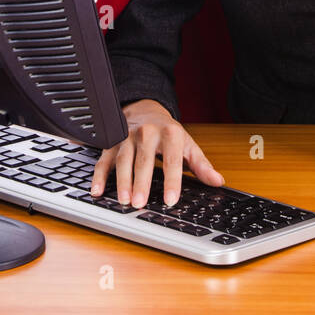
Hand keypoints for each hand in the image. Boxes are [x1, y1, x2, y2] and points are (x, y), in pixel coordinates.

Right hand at [89, 98, 224, 209]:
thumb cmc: (169, 133)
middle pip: (144, 161)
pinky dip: (99, 176)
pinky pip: (104, 160)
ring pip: (123, 160)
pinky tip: (97, 191)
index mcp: (170, 133)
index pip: (172, 160)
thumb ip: (202, 165)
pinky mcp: (111, 142)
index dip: (172, 181)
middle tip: (140, 203)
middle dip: (141, 183)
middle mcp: (147, 133)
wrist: (146, 110)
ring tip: (123, 200)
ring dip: (122, 181)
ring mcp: (127, 137)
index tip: (170, 200)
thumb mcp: (188, 145)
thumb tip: (217, 181)